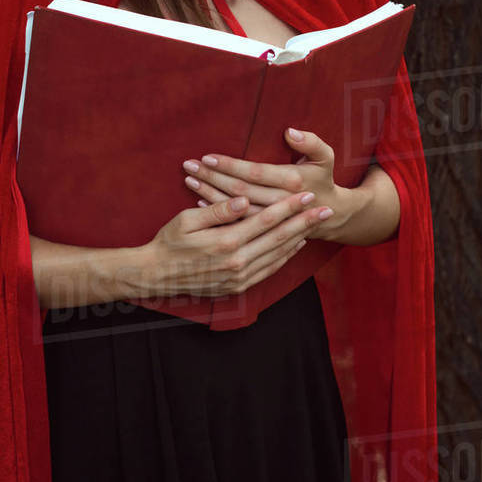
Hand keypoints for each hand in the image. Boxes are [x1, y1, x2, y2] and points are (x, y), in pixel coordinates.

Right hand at [132, 190, 333, 299]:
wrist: (156, 276)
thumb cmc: (168, 242)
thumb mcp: (186, 220)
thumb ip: (218, 211)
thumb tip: (243, 199)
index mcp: (225, 242)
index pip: (266, 220)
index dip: (289, 207)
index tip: (307, 195)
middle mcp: (237, 262)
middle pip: (279, 239)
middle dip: (304, 222)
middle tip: (325, 210)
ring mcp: (239, 278)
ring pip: (278, 255)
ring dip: (300, 239)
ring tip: (316, 225)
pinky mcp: (238, 286)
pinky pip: (269, 271)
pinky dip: (285, 257)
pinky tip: (295, 246)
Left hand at [181, 127, 344, 241]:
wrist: (329, 216)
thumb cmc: (322, 180)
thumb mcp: (325, 157)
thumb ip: (311, 143)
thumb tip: (289, 132)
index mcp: (292, 182)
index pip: (255, 173)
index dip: (231, 165)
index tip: (208, 156)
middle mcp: (279, 202)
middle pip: (239, 190)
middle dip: (213, 177)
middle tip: (189, 165)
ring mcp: (270, 219)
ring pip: (234, 207)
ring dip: (210, 192)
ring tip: (190, 179)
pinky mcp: (264, 230)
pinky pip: (237, 221)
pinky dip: (217, 211)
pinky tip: (200, 200)